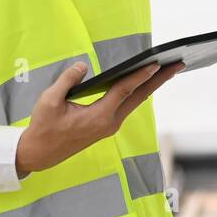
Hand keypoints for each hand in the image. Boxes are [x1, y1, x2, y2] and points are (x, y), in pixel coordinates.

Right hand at [15, 59, 184, 177]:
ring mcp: (110, 126)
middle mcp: (109, 122)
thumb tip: (83, 66)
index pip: (124, 91)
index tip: (157, 63)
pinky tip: (144, 83)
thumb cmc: (43, 127)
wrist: (39, 153)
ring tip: (166, 70)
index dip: (140, 75)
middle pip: (140, 96)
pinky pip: (127, 106)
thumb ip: (68, 80)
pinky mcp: (106, 127)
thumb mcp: (50, 101)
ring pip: (135, 102)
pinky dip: (138, 92)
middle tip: (177, 64)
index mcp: (99, 116)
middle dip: (159, 80)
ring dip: (151, 85)